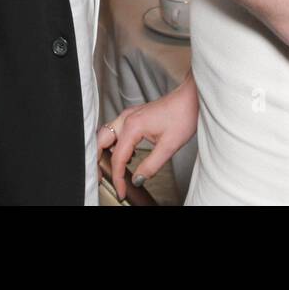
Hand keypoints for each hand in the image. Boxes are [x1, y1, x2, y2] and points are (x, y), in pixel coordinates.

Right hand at [97, 79, 198, 198]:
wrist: (190, 99)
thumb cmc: (183, 115)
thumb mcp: (169, 146)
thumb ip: (151, 165)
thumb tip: (138, 179)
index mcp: (133, 126)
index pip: (118, 157)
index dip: (118, 177)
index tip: (121, 190)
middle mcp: (127, 118)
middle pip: (101, 141)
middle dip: (98, 160)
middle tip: (103, 177)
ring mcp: (129, 114)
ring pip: (106, 133)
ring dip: (105, 151)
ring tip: (111, 168)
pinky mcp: (134, 115)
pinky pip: (116, 129)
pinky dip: (114, 143)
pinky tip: (125, 154)